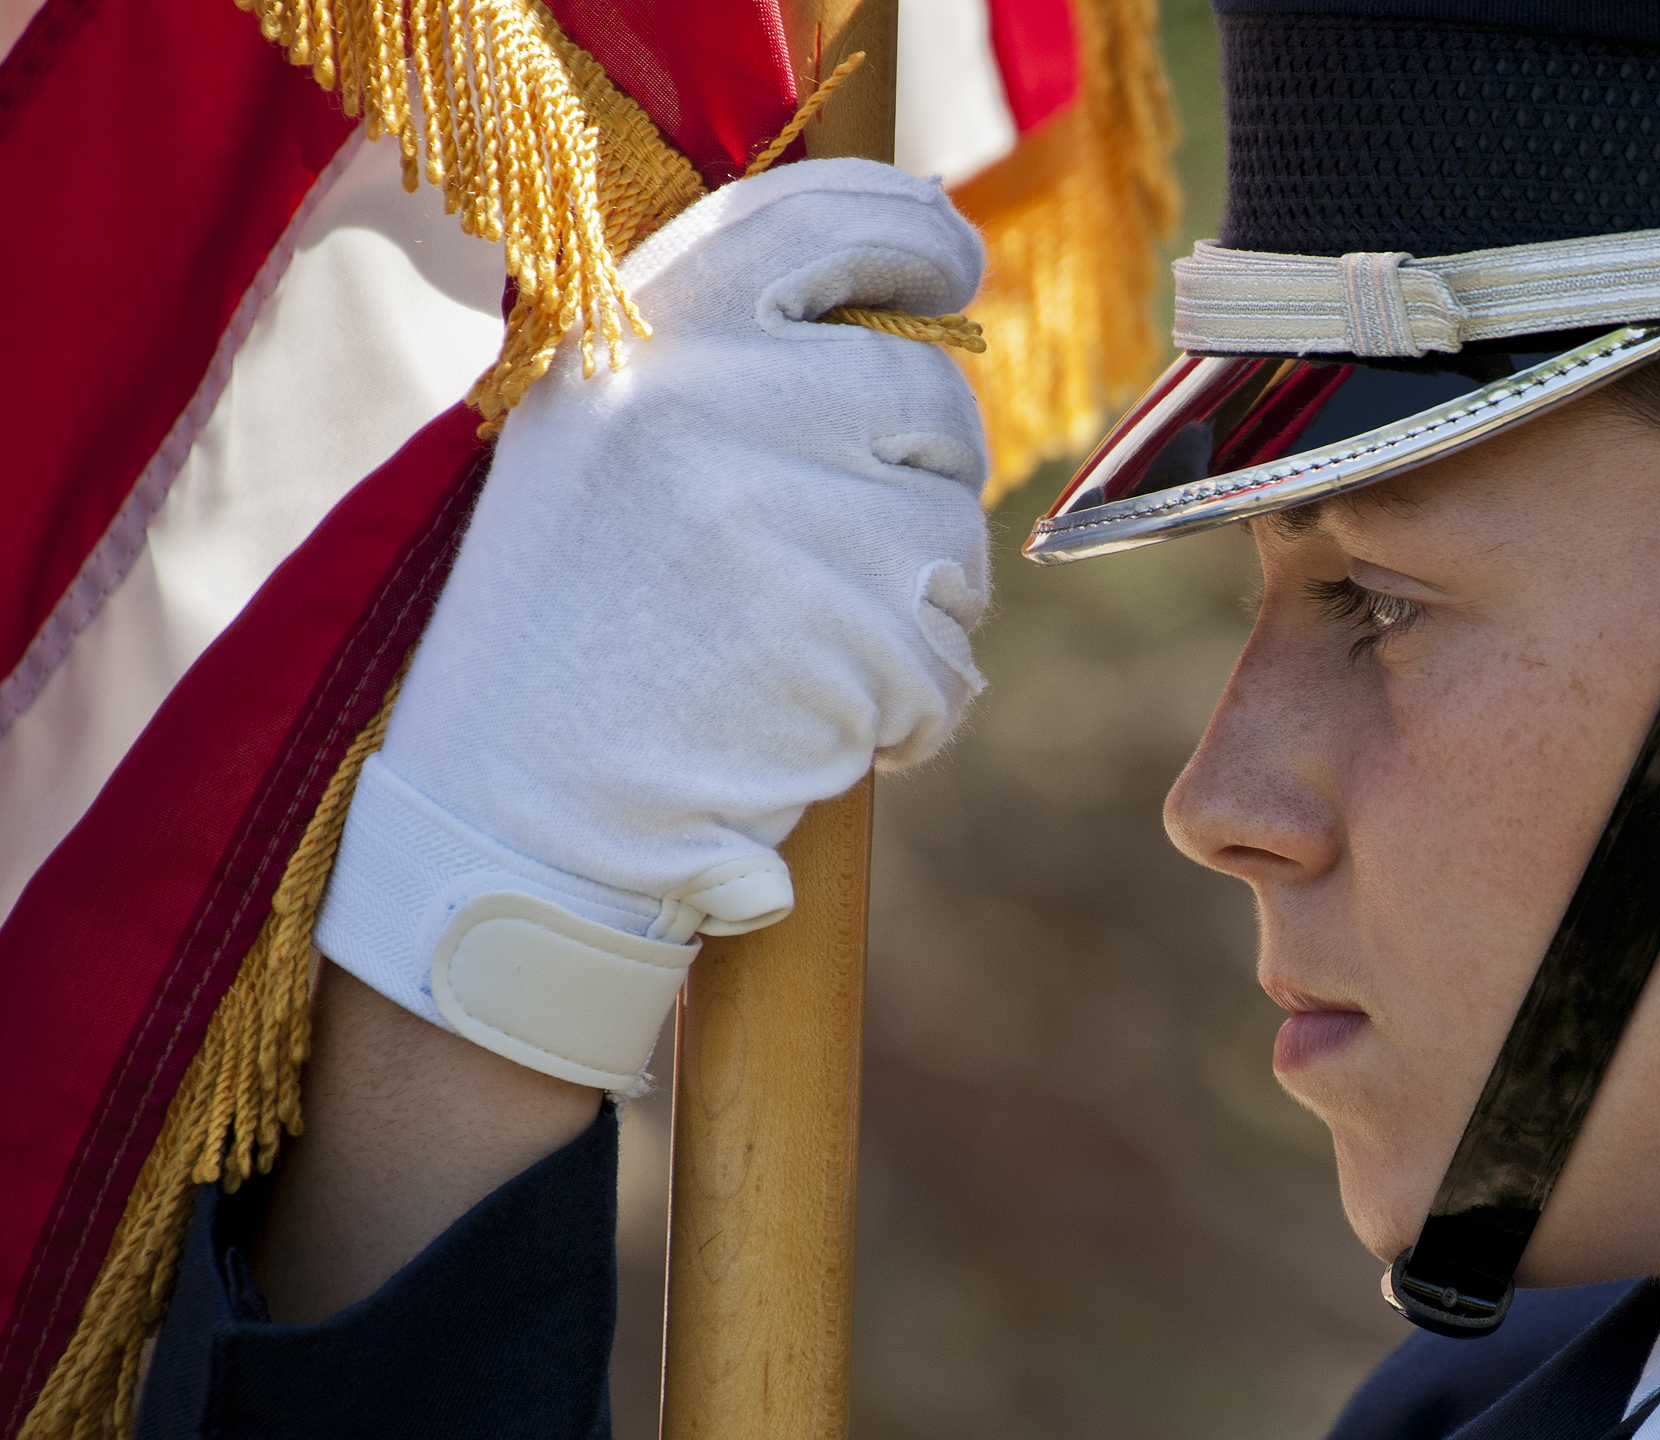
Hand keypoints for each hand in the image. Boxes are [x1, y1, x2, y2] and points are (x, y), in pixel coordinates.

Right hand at [315, 157, 991, 1091]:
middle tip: (821, 563)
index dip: (915, 240)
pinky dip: (909, 707)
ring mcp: (786, 511)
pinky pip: (948, 658)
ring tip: (789, 656)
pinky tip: (806, 727)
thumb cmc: (572, 629)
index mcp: (650, 329)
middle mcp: (718, 396)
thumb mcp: (604, 438)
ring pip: (953, 540)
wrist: (519, 813)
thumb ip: (726, 355)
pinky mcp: (846, 631)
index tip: (948, 270)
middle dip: (913, 485)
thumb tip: (894, 296)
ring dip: (910, 611)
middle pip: (928, 399)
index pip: (823, 219)